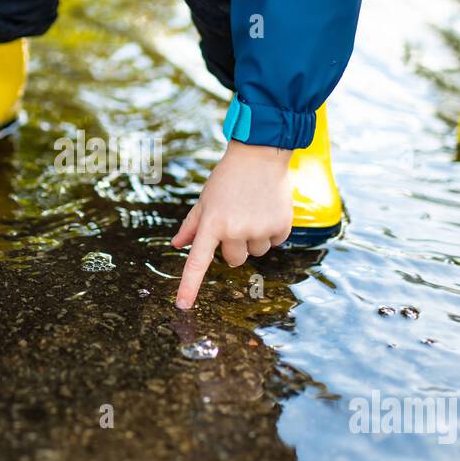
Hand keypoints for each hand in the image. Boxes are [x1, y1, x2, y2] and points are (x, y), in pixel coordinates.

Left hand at [170, 141, 293, 308]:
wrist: (260, 155)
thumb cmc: (227, 178)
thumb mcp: (205, 200)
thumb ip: (192, 225)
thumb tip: (178, 245)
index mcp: (212, 224)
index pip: (198, 262)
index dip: (189, 286)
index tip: (183, 305)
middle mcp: (235, 230)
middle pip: (234, 260)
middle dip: (235, 246)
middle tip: (237, 221)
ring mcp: (259, 229)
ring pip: (256, 252)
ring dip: (254, 238)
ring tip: (253, 211)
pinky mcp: (281, 226)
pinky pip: (275, 243)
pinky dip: (272, 231)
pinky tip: (268, 209)